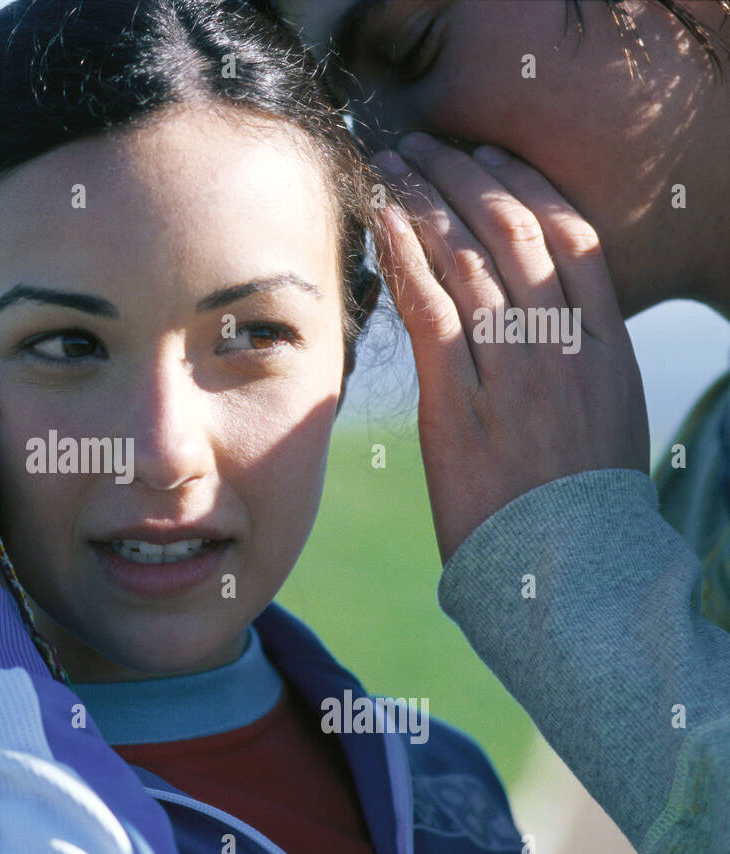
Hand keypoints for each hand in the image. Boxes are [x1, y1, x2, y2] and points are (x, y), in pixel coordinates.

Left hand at [371, 134, 649, 564]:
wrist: (569, 573)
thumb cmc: (579, 505)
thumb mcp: (605, 420)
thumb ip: (577, 361)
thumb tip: (541, 322)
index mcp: (606, 347)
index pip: (570, 238)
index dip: (525, 186)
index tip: (490, 158)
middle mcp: (565, 347)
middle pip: (514, 233)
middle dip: (466, 176)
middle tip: (428, 145)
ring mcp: (514, 374)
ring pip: (469, 260)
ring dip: (426, 202)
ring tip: (395, 167)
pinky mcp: (460, 404)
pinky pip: (431, 310)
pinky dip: (405, 257)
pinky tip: (382, 222)